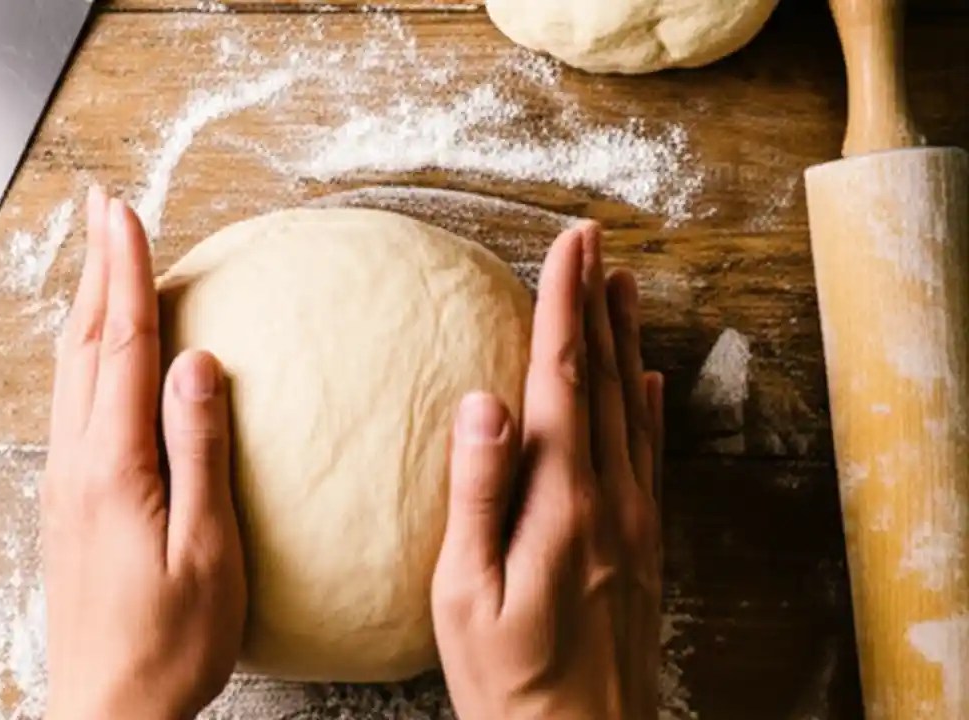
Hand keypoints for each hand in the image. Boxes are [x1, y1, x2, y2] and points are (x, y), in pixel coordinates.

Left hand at [42, 186, 245, 719]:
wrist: (109, 711)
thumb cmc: (171, 643)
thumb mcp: (208, 550)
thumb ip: (200, 452)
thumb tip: (200, 365)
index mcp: (115, 466)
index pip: (121, 345)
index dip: (125, 273)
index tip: (124, 213)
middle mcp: (78, 463)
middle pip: (82, 343)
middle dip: (94, 268)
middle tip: (100, 208)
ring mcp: (66, 482)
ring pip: (68, 371)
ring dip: (84, 306)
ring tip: (98, 260)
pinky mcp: (69, 502)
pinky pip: (72, 404)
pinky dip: (84, 354)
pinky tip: (96, 352)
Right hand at [432, 222, 663, 719]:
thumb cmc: (508, 678)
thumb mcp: (466, 592)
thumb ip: (479, 492)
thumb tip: (482, 402)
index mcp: (562, 501)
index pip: (562, 379)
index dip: (563, 306)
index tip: (568, 245)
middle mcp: (609, 499)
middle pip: (603, 379)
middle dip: (595, 302)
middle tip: (594, 238)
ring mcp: (632, 521)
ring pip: (630, 408)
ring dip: (624, 339)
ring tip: (621, 285)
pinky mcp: (640, 544)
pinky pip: (648, 454)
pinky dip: (646, 406)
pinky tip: (645, 381)